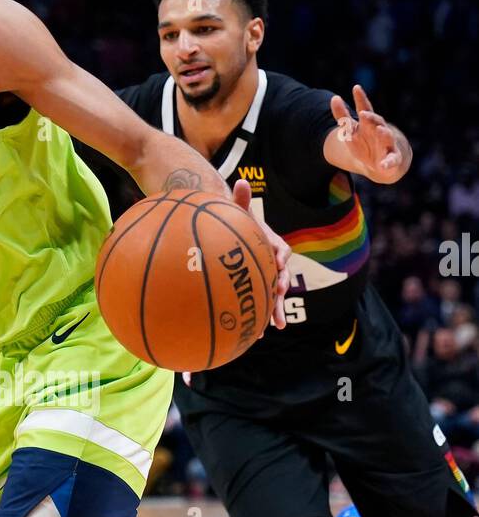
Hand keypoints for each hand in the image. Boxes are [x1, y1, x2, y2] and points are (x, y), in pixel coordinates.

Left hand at [231, 177, 289, 329]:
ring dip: (276, 311)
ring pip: (274, 297)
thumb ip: (241, 200)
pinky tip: (257, 336)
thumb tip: (240, 180)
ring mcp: (267, 279)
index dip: (281, 257)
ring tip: (275, 326)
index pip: (281, 251)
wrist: (234, 239)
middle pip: (282, 277)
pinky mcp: (259, 292)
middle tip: (280, 294)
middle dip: (281, 290)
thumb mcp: (239, 212)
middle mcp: (273, 264)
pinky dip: (261, 319)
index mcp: (272, 246)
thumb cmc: (237, 225)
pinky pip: (262, 306)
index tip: (279, 263)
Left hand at [330, 84, 405, 182]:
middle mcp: (379, 131)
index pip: (365, 109)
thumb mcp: (352, 131)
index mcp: (368, 124)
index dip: (360, 99)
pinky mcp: (392, 159)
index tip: (356, 88)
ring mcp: (387, 145)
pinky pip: (391, 161)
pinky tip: (382, 165)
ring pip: (387, 138)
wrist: (384, 163)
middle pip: (376, 122)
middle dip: (371, 118)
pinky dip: (387, 163)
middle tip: (363, 113)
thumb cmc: (367, 143)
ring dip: (384, 134)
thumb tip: (334, 97)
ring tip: (380, 130)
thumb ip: (342, 116)